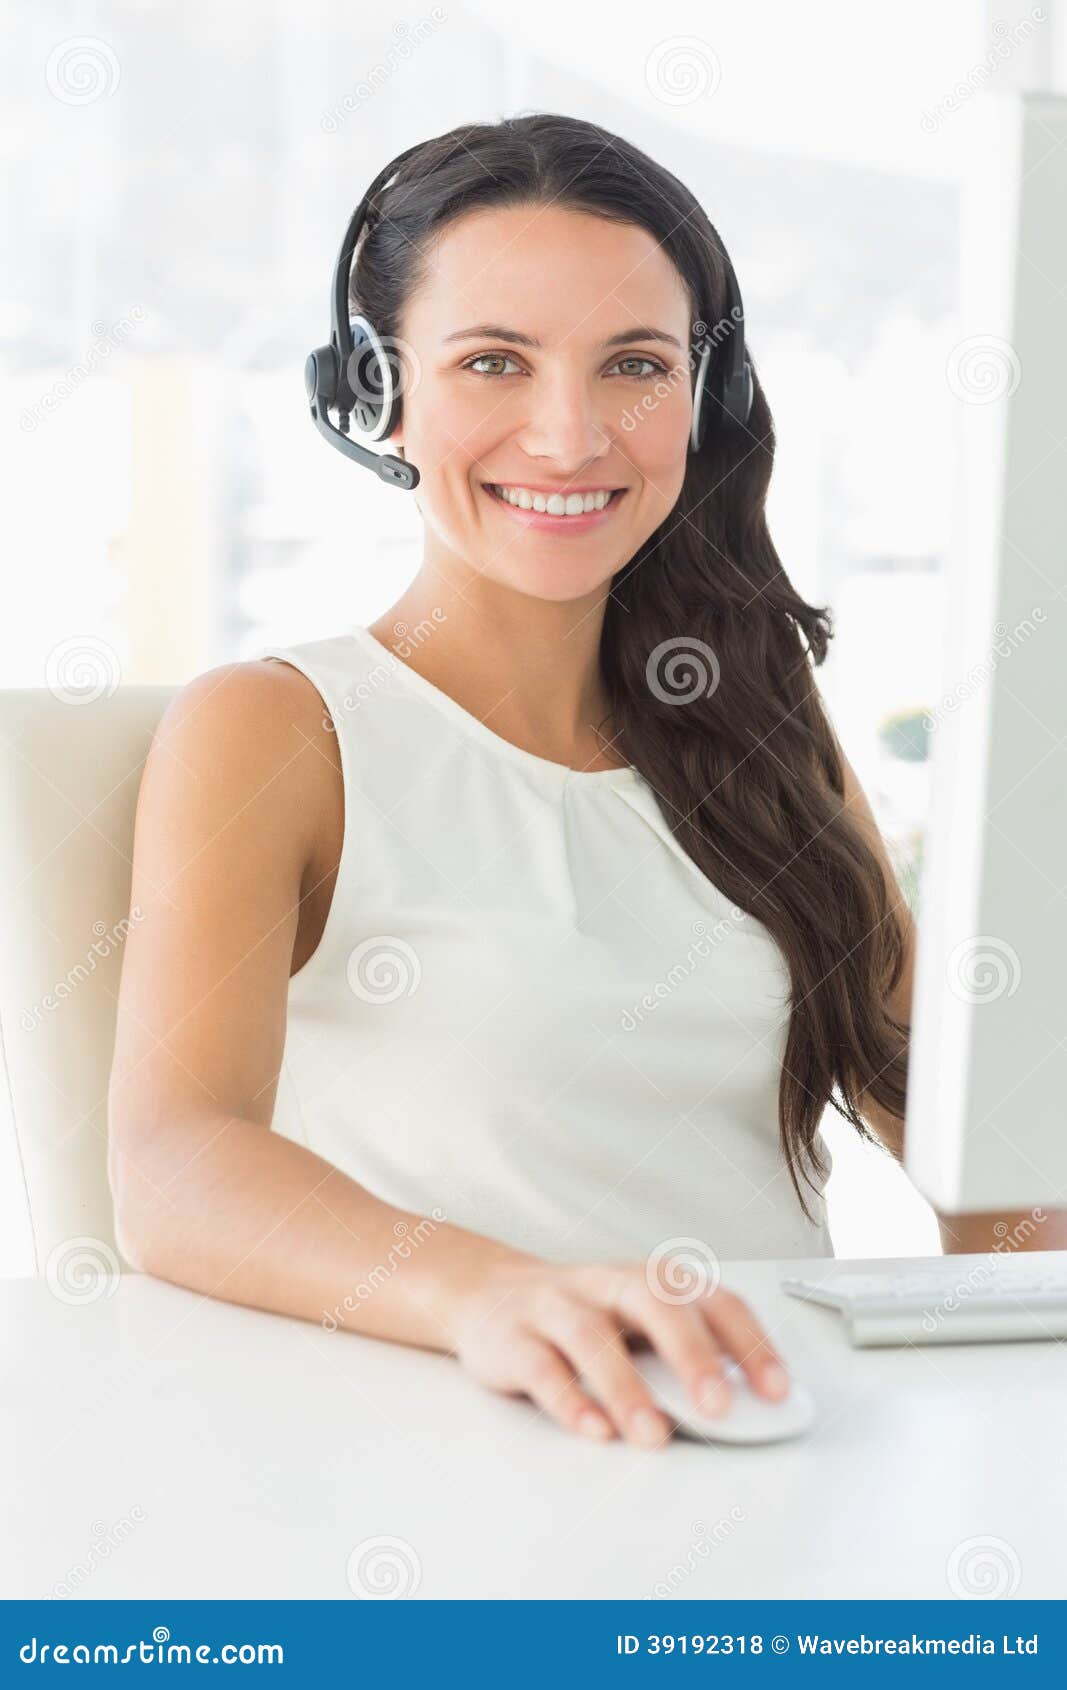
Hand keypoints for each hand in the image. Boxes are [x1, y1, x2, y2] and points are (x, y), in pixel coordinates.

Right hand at [450, 1256, 790, 1446]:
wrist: (488, 1294)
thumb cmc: (584, 1315)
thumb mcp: (637, 1322)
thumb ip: (682, 1356)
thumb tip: (739, 1407)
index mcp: (650, 1280)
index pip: (711, 1300)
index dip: (748, 1342)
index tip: (777, 1390)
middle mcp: (607, 1284)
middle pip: (653, 1304)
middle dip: (691, 1355)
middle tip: (719, 1406)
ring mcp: (556, 1307)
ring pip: (592, 1337)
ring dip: (626, 1388)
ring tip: (653, 1435)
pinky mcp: (513, 1339)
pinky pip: (542, 1367)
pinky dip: (570, 1400)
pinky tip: (594, 1429)